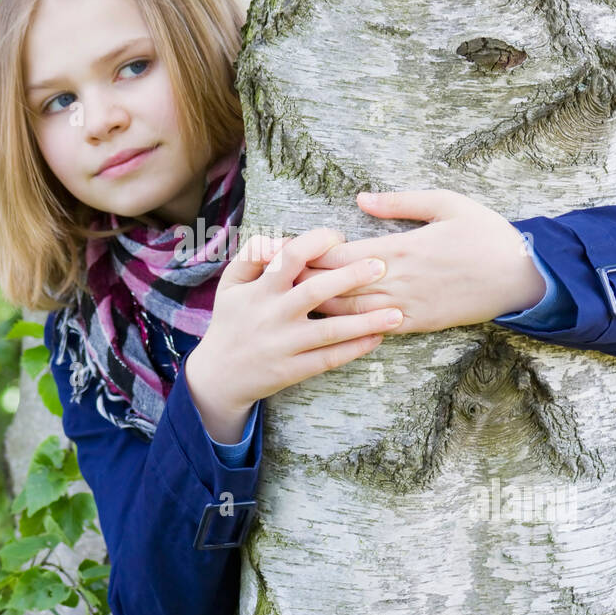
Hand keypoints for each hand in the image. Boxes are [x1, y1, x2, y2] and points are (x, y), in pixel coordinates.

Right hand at [184, 228, 404, 438]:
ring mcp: (285, 345)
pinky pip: (329, 359)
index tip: (341, 239)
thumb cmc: (231, 321)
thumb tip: (280, 240)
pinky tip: (378, 338)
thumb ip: (252, 255)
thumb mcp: (230, 284)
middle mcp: (273, 315)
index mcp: (260, 289)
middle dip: (351, 277)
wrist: (219, 375)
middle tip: (382, 266)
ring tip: (396, 312)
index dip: (317, 243)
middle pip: (316, 291)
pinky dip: (355, 349)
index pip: (291, 257)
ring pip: (329, 331)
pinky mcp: (293, 370)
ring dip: (365, 321)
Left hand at [289, 191, 547, 334]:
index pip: (341, 255)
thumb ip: (401, 203)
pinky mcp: (419, 324)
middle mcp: (399, 281)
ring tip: (287, 304)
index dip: (308, 254)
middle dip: (302, 283)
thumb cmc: (486, 233)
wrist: (523, 276)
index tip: (281, 250)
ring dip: (318, 308)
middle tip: (271, 282)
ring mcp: (407, 306)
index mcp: (401, 249)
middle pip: (337, 286)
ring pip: (351, 311)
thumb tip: (361, 200)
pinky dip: (350, 327)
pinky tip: (328, 326)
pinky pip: (375, 328)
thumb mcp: (447, 204)